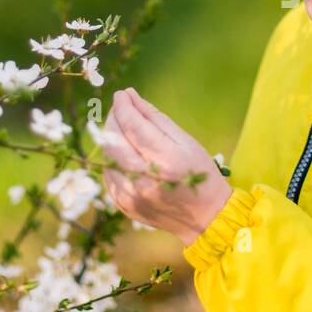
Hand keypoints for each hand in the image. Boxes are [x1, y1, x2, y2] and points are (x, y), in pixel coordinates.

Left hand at [99, 87, 233, 247]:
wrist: (205, 217)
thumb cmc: (200, 175)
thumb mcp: (186, 142)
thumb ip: (156, 119)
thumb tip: (131, 97)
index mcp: (166, 162)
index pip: (134, 127)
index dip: (124, 107)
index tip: (121, 94)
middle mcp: (144, 181)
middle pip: (115, 141)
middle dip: (113, 118)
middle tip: (119, 106)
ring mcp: (131, 196)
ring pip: (106, 157)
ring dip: (110, 137)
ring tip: (120, 126)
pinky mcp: (123, 205)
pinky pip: (108, 174)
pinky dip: (112, 158)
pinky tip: (122, 151)